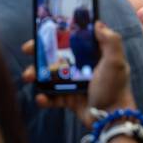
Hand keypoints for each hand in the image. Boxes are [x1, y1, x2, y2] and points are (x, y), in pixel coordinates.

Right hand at [21, 20, 135, 123]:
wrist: (111, 118)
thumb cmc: (115, 88)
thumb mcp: (116, 62)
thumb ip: (110, 41)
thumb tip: (97, 23)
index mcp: (93, 55)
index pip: (73, 39)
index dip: (59, 33)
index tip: (43, 28)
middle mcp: (82, 67)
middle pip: (57, 55)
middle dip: (40, 52)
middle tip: (27, 49)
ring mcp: (74, 83)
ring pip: (50, 75)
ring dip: (36, 74)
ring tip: (28, 76)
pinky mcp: (69, 99)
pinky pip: (52, 97)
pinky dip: (44, 98)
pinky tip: (40, 97)